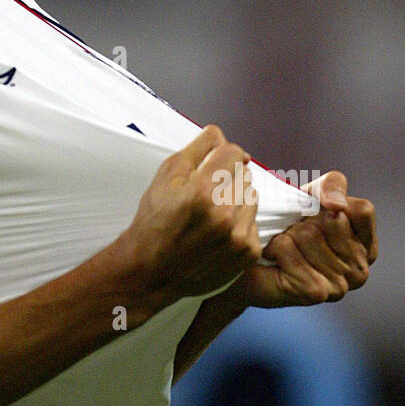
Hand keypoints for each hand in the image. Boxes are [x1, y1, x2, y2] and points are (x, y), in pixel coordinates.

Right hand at [126, 124, 261, 305]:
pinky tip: (219, 231)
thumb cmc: (155, 221)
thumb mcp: (166, 176)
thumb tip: (220, 135)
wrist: (151, 270)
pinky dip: (240, 223)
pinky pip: (254, 222)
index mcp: (202, 190)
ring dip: (236, 198)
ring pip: (252, 196)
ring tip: (213, 211)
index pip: (233, 152)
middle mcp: (224, 214)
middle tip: (206, 191)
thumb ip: (196, 149)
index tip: (215, 160)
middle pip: (244, 173)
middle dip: (227, 177)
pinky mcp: (248, 253)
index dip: (221, 153)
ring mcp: (239, 236)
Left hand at [241, 172, 376, 308]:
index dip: (332, 202)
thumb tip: (336, 206)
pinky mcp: (315, 292)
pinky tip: (275, 258)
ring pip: (309, 235)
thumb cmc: (288, 224)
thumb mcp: (314, 194)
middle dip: (307, 220)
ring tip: (286, 248)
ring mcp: (340, 286)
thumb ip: (333, 186)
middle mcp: (360, 270)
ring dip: (289, 235)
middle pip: (334, 220)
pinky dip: (275, 247)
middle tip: (296, 234)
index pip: (362, 210)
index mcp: (366, 246)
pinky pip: (290, 250)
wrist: (253, 257)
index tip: (318, 213)